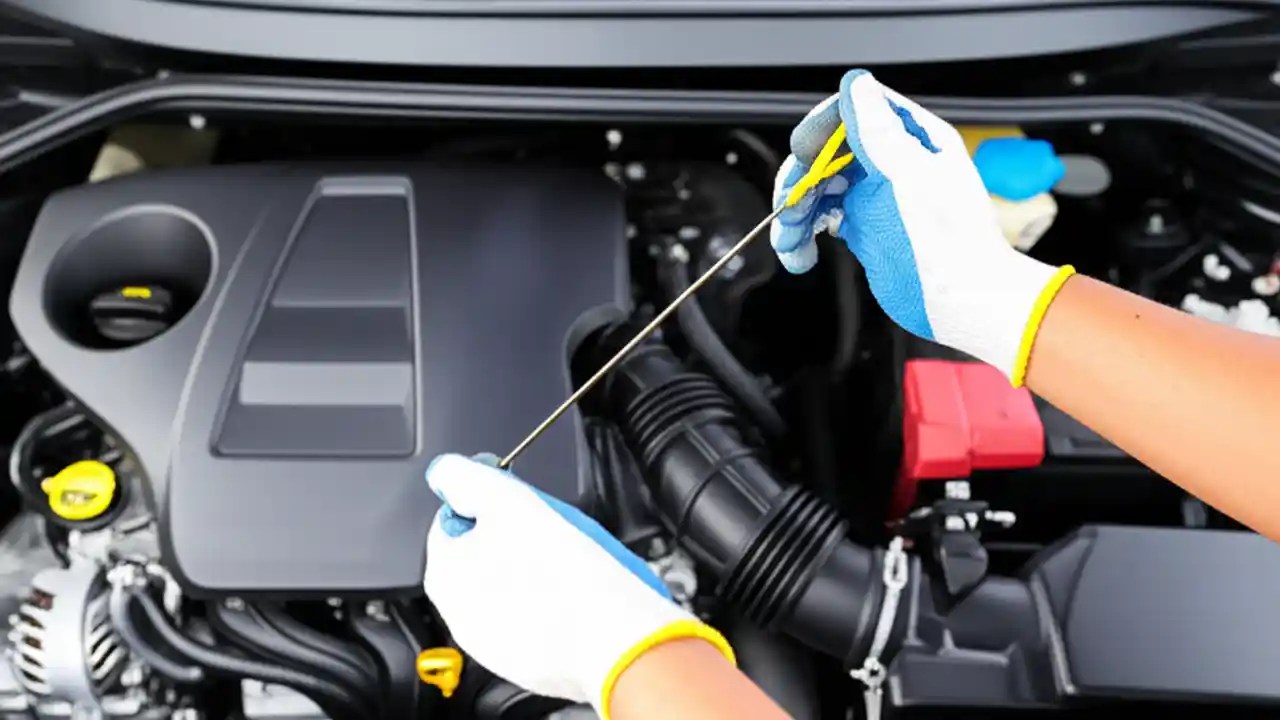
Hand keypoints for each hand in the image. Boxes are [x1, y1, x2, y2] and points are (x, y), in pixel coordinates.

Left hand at [422, 454, 733, 715]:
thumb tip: (444, 470)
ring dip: (532, 572)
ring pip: (509, 588)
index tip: (520, 500)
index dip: (490, 501)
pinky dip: (549, 606)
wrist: (617, 639)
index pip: (454, 519)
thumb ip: (467, 478)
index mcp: (446, 575)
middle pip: (481, 555)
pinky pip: (533, 620)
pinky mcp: (528, 664)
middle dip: (514, 538)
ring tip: (571, 565)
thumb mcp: (510, 500)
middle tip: (552, 531)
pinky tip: (576, 596)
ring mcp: (494, 645)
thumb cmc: (567, 573)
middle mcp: (459, 617)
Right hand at [770, 69, 1074, 384]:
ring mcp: (875, 196)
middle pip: (825, 154)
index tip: (804, 157)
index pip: (852, 113)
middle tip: (789, 211)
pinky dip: (803, 236)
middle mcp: (891, 163)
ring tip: (789, 245)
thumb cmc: (949, 243)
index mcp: (910, 140)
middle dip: (800, 181)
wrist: (965, 300)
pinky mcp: (864, 229)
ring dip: (794, 214)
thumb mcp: (909, 178)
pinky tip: (799, 254)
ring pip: (817, 189)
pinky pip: (822, 220)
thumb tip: (856, 84)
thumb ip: (878, 131)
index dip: (821, 132)